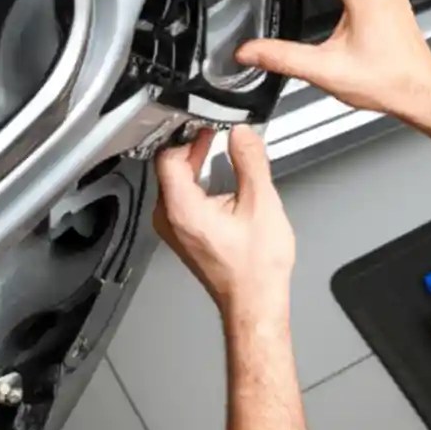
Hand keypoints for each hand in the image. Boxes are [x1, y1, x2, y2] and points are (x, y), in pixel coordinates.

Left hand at [154, 125, 295, 317]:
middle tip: (215, 133)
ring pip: (174, 183)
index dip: (188, 135)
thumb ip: (250, 162)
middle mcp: (169, 219)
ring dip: (195, 164)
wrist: (254, 303)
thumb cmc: (255, 270)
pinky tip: (218, 179)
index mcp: (181, 208)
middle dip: (192, 146)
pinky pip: (180, 198)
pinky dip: (196, 183)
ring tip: (217, 150)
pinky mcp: (182, 235)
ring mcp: (173, 229)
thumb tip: (242, 134)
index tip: (208, 126)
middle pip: (169, 167)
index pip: (168, 155)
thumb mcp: (262, 204)